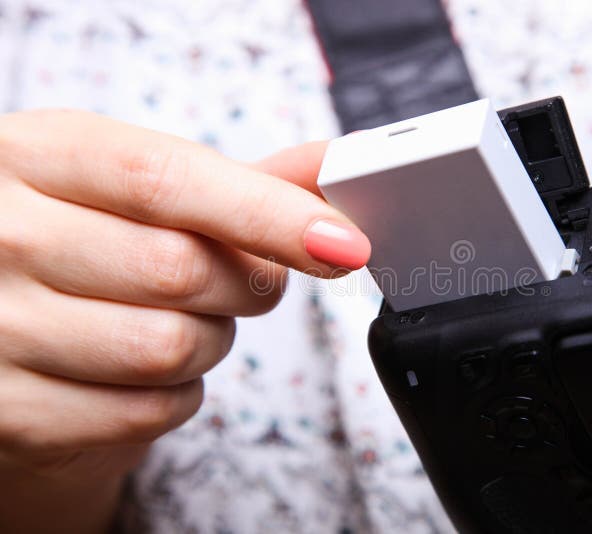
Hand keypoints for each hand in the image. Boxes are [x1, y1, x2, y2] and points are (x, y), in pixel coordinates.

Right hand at [0, 109, 369, 531]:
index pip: (164, 180)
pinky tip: (149, 366)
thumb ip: (233, 180)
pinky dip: (177, 392)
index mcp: (36, 156)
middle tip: (248, 279)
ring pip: (171, 347)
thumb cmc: (83, 242)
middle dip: (248, 283)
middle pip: (181, 269)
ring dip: (213, 340)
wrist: (2, 328)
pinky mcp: (12, 413)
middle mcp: (0, 236)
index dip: (268, 214)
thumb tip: (332, 167)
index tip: (344, 243)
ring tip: (185, 318)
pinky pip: (148, 410)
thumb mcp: (131, 187)